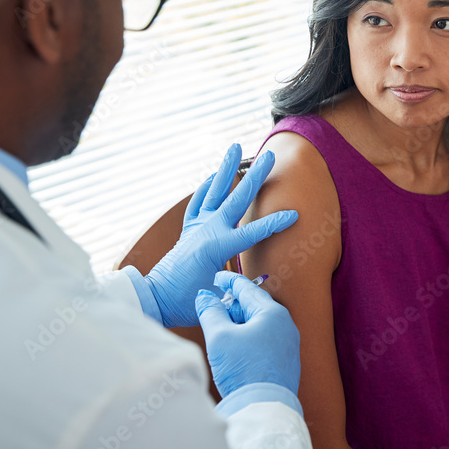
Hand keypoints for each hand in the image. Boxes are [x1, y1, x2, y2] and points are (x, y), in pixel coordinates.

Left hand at [144, 144, 297, 327]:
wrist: (154, 298)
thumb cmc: (187, 302)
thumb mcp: (220, 298)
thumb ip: (242, 287)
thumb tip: (262, 280)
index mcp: (219, 247)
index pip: (254, 232)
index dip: (275, 223)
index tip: (294, 214)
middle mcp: (209, 230)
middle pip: (237, 199)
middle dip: (255, 177)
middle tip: (269, 157)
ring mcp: (197, 226)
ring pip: (215, 191)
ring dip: (226, 168)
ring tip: (234, 146)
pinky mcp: (189, 228)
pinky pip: (198, 202)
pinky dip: (206, 187)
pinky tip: (213, 175)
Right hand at [196, 271, 300, 397]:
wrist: (263, 409)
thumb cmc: (243, 370)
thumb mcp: (220, 336)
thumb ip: (210, 312)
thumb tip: (204, 296)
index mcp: (273, 313)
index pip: (247, 288)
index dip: (228, 281)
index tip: (216, 277)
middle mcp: (286, 325)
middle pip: (254, 307)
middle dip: (232, 307)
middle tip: (213, 310)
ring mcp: (288, 345)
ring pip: (259, 325)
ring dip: (239, 325)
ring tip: (220, 333)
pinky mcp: (286, 362)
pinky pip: (265, 341)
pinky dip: (248, 339)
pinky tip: (234, 350)